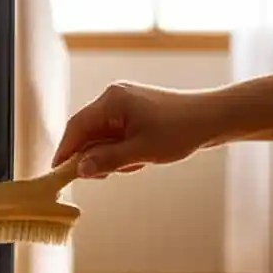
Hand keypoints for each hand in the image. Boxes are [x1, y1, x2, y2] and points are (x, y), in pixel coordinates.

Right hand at [51, 81, 222, 177]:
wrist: (214, 118)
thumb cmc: (180, 131)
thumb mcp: (141, 152)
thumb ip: (107, 161)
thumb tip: (79, 170)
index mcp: (112, 100)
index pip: (76, 127)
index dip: (65, 151)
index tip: (58, 173)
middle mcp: (114, 97)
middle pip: (88, 132)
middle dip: (93, 156)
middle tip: (105, 176)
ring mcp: (125, 103)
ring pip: (102, 136)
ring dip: (111, 156)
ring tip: (134, 165)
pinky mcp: (134, 112)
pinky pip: (116, 134)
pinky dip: (121, 150)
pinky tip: (139, 158)